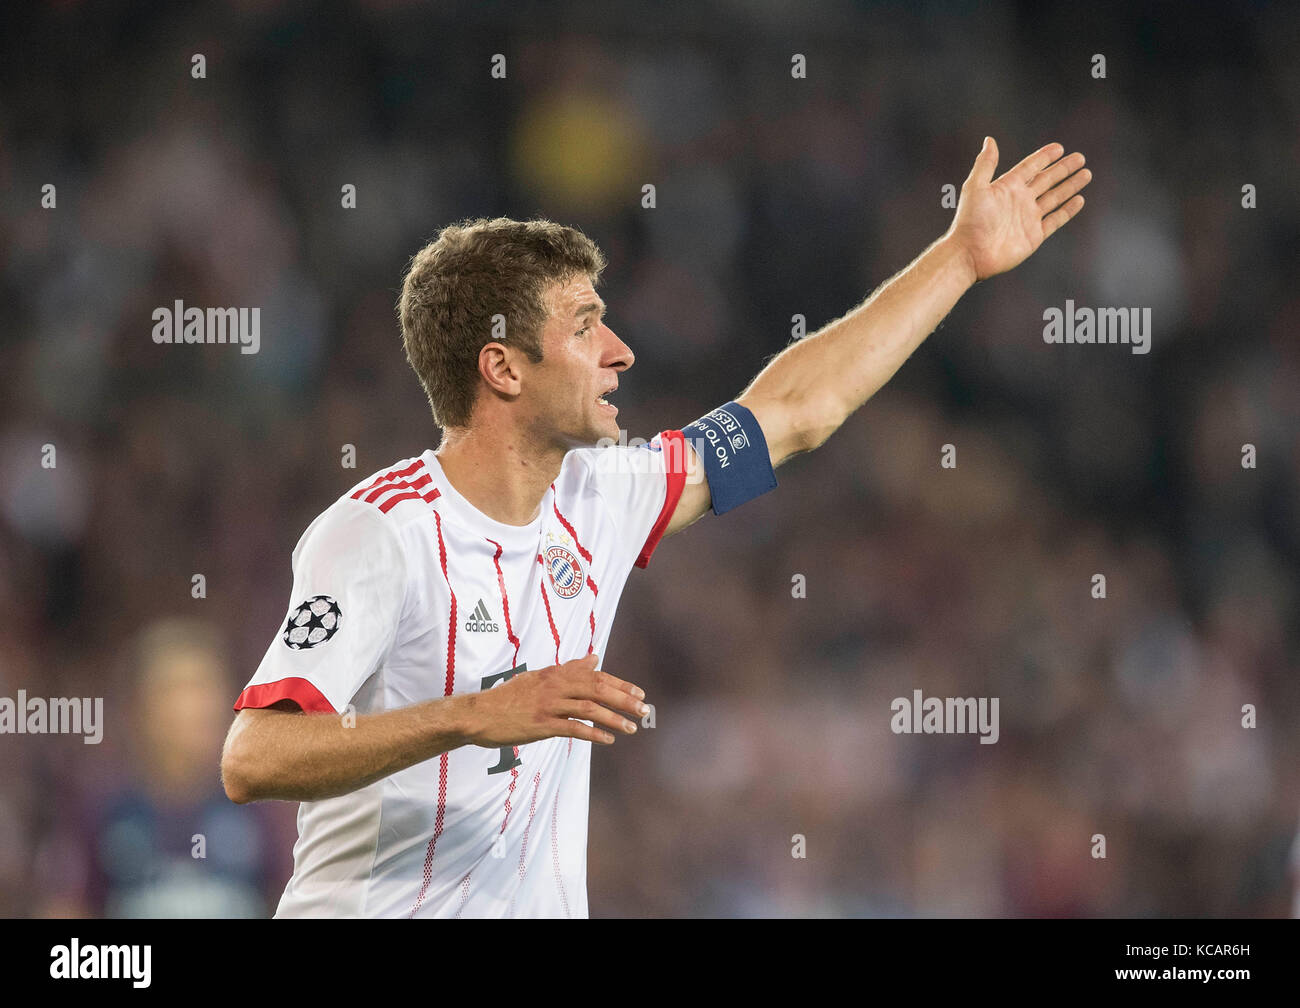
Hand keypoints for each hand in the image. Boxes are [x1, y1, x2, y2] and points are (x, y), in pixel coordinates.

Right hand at [463, 652, 647, 746]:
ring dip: (614, 719)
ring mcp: (548, 705)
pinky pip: (573, 728)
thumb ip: (568, 669)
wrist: (480, 714)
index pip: (596, 676)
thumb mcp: (540, 677)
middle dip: (624, 700)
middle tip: (643, 710)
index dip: (620, 684)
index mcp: (556, 674)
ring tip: (631, 728)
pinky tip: (608, 740)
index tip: (639, 694)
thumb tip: (594, 659)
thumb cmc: (510, 697)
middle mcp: (555, 686)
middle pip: (598, 689)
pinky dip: (593, 734)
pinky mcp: (541, 725)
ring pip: (589, 709)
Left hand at [946, 137, 1090, 281]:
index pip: (1030, 167)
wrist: (970, 255)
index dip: (1044, 157)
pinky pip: (1055, 220)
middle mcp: (1019, 200)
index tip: (1059, 148)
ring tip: (1086, 174)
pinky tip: (1079, 200)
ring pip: (1055, 198)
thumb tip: (989, 140)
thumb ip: (985, 164)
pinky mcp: (1034, 236)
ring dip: (1070, 186)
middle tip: (1080, 157)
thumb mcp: (975, 187)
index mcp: (1007, 187)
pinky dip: (1067, 210)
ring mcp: (1028, 218)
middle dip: (1063, 169)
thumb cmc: (970, 221)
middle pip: (1046, 180)